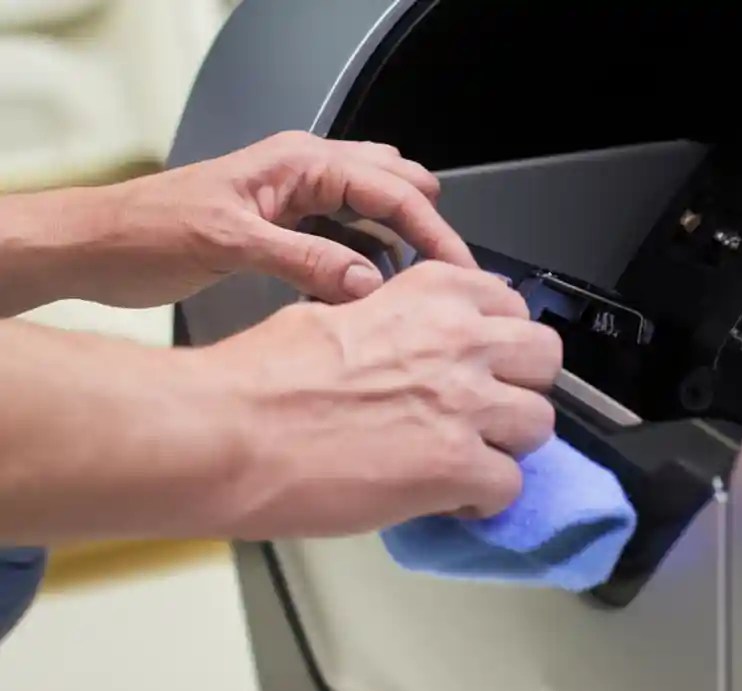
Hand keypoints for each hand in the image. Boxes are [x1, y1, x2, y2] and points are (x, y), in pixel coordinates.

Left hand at [33, 130, 473, 309]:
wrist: (96, 246)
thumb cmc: (147, 231)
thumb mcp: (231, 245)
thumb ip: (306, 260)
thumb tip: (370, 283)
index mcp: (298, 162)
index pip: (390, 188)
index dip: (432, 229)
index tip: (460, 268)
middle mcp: (304, 172)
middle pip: (394, 190)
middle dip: (427, 231)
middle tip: (451, 280)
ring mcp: (297, 197)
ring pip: (374, 212)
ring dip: (400, 245)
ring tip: (422, 290)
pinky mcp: (287, 226)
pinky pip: (347, 236)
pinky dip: (369, 260)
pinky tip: (374, 292)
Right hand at [199, 261, 561, 537]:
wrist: (228, 433)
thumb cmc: (259, 378)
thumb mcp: (334, 315)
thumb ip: (393, 323)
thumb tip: (404, 346)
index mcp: (432, 294)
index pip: (511, 303)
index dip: (499, 339)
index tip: (481, 361)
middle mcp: (462, 340)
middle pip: (544, 357)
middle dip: (521, 386)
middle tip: (486, 410)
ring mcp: (466, 404)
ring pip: (540, 424)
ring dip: (508, 446)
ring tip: (467, 459)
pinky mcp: (457, 466)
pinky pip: (510, 487)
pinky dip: (483, 500)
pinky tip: (448, 500)